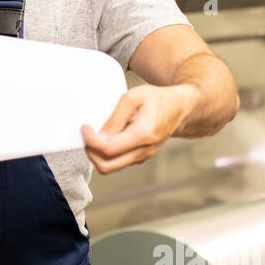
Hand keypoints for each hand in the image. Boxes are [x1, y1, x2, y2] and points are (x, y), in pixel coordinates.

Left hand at [81, 84, 199, 173]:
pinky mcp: (139, 156)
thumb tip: (99, 135)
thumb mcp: (133, 97)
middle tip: (86, 135)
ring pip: (111, 166)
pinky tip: (105, 137)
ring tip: (94, 135)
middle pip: (107, 166)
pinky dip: (106, 153)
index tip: (85, 127)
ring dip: (97, 154)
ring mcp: (142, 156)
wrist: (179, 108)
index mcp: (143, 135)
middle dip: (90, 152)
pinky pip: (117, 161)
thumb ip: (115, 118)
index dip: (91, 140)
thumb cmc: (157, 100)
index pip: (109, 149)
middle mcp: (143, 151)